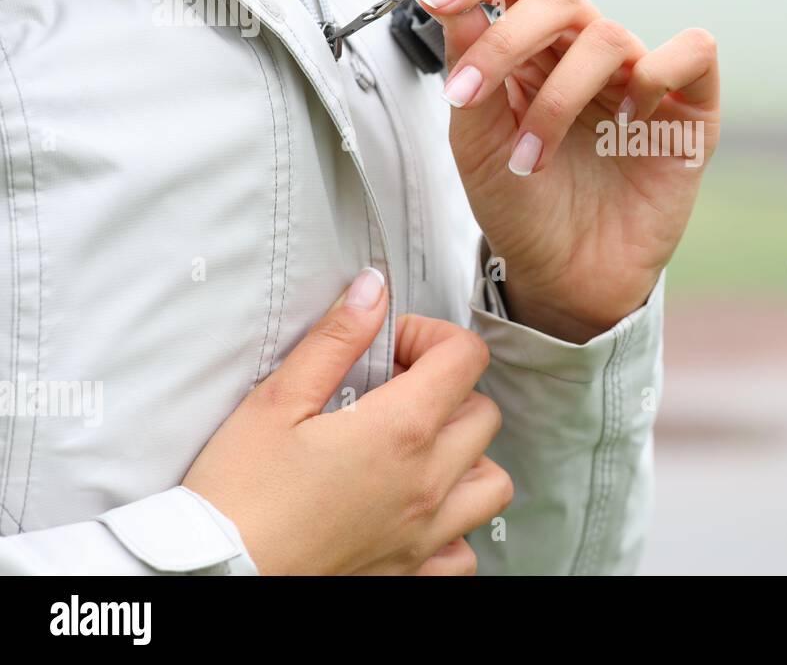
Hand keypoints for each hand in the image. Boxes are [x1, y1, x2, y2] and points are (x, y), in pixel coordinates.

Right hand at [183, 269, 512, 574]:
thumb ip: (335, 340)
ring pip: (490, 481)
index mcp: (400, 432)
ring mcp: (424, 532)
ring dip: (466, 456)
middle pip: (483, 413)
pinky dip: (456, 526)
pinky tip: (417, 510)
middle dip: (449, 388)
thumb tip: (372, 292)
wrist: (213, 577)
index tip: (393, 346)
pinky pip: (465, 550)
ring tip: (418, 449)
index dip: (431, 336)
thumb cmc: (236, 498)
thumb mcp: (276, 401)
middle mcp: (426, 483)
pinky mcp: (410, 571)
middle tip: (396, 390)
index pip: (465, 358)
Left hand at [416, 0, 720, 342]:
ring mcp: (639, 80)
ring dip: (559, 97)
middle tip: (472, 95)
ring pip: (608, 36)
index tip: (433, 1)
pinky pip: (693, 52)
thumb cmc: (524, 213)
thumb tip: (458, 7)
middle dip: (506, 40)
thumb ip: (469, 74)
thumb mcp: (475, 148)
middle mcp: (586, 57)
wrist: (566, 280)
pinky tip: (628, 121)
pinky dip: (657, 74)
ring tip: (534, 157)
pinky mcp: (689, 111)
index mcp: (533, 54)